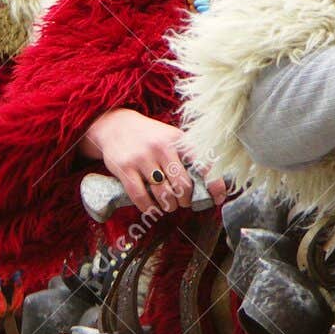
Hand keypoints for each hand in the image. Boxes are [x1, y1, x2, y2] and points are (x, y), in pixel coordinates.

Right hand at [79, 108, 224, 216]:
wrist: (116, 125)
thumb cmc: (150, 136)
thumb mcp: (171, 137)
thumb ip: (187, 156)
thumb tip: (210, 184)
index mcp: (178, 140)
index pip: (203, 164)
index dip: (214, 184)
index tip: (218, 198)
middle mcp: (161, 147)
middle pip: (182, 185)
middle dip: (186, 200)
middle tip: (183, 202)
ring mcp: (142, 158)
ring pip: (163, 194)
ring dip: (169, 206)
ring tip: (168, 205)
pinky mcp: (125, 168)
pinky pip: (140, 196)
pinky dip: (149, 208)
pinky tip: (151, 208)